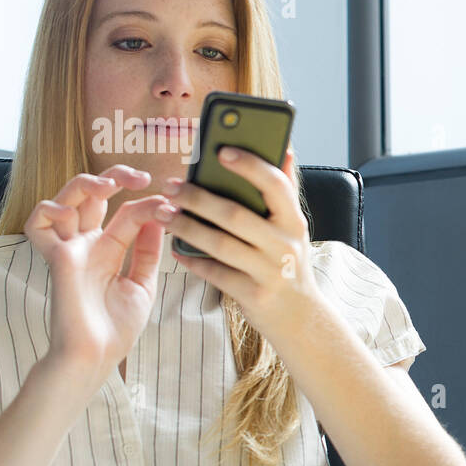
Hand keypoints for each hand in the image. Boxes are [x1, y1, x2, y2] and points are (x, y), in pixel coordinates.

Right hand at [24, 165, 175, 382]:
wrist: (98, 356)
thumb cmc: (117, 327)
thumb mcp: (143, 283)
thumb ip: (148, 251)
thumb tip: (160, 217)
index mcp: (107, 250)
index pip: (124, 211)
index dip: (147, 201)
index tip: (172, 202)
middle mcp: (86, 245)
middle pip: (91, 196)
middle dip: (114, 177)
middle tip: (141, 176)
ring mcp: (69, 250)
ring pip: (63, 199)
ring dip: (85, 184)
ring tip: (110, 185)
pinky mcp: (57, 259)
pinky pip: (39, 224)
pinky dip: (52, 209)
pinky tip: (76, 214)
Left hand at [160, 145, 318, 336]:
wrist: (301, 317)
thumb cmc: (289, 264)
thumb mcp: (294, 228)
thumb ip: (286, 190)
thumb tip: (285, 149)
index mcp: (294, 222)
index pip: (275, 186)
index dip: (249, 166)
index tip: (221, 151)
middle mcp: (285, 245)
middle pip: (236, 215)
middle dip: (198, 198)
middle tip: (171, 186)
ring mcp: (270, 272)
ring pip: (220, 244)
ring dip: (187, 227)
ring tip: (163, 213)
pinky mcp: (253, 294)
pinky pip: (216, 273)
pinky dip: (193, 260)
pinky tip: (175, 248)